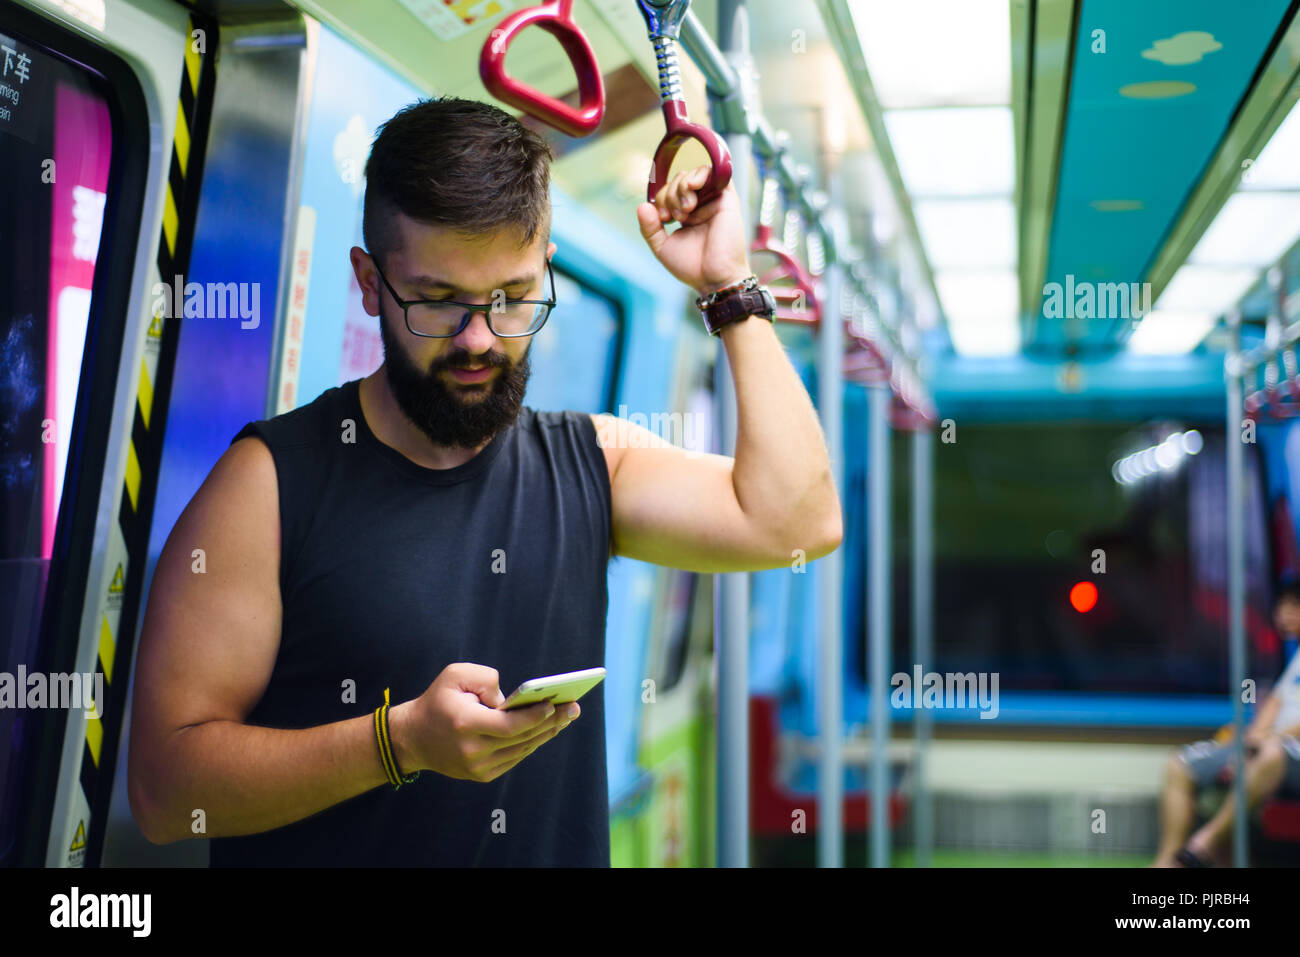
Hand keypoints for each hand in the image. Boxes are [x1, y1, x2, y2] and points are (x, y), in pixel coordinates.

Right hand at [388, 663, 579, 782]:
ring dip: (546, 734)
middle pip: (521, 738)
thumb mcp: (455, 675)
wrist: (413, 737)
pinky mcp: (481, 775)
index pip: (509, 725)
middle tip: (573, 708)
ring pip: (521, 750)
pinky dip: (531, 743)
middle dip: (551, 722)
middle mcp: (473, 750)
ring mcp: (477, 767)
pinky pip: (514, 758)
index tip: (555, 705)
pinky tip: (546, 730)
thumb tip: (512, 698)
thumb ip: (486, 678)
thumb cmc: (438, 700)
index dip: (535, 716)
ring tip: (566, 718)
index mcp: (466, 725)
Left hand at [637, 165, 752, 296]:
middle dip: (669, 194)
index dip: (661, 199)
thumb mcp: (662, 247)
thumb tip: (642, 205)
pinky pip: (716, 172)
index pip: (668, 192)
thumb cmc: (692, 267)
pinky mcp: (727, 199)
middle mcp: (701, 205)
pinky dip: (701, 173)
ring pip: (694, 174)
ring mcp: (714, 201)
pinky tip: (693, 186)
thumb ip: (650, 228)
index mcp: (687, 215)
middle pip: (679, 180)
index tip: (664, 219)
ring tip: (685, 209)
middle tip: (675, 216)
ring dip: (682, 186)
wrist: (714, 278)